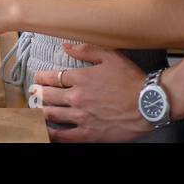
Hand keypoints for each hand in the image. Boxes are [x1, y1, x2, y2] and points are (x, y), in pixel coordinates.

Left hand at [31, 42, 152, 142]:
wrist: (149, 104)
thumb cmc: (132, 80)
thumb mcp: (111, 56)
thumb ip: (86, 50)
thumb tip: (66, 46)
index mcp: (81, 78)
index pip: (53, 77)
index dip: (42, 77)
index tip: (38, 78)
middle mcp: (77, 97)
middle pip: (48, 96)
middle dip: (38, 94)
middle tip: (33, 93)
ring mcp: (81, 117)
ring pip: (52, 115)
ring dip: (41, 111)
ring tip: (37, 110)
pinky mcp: (89, 134)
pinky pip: (63, 136)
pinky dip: (52, 134)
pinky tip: (47, 132)